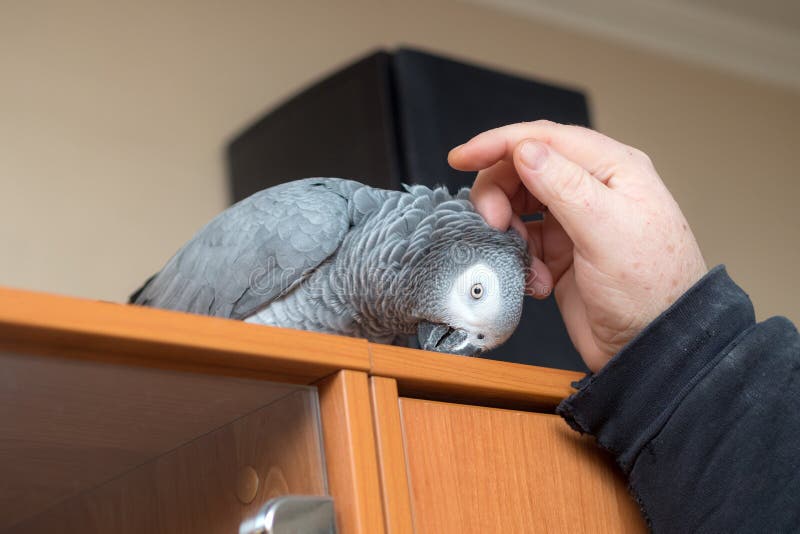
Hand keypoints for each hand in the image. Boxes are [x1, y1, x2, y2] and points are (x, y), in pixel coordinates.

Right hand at [449, 121, 707, 371]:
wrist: (655, 350)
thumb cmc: (650, 290)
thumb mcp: (606, 230)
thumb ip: (563, 185)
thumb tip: (524, 149)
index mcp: (612, 169)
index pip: (545, 138)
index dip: (498, 143)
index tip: (461, 157)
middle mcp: (594, 189)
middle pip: (526, 169)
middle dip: (499, 191)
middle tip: (491, 220)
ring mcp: (578, 222)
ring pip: (521, 205)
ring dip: (508, 228)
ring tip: (517, 255)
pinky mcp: (564, 254)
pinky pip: (525, 243)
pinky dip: (519, 259)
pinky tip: (535, 281)